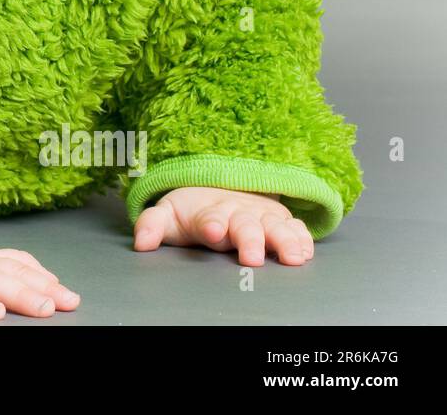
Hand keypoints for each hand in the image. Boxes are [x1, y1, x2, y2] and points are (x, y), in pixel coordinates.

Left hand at [133, 187, 313, 265]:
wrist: (219, 188)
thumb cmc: (193, 212)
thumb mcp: (168, 216)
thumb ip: (152, 226)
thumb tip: (140, 243)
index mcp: (209, 213)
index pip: (209, 218)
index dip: (211, 224)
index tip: (212, 230)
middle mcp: (237, 214)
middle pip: (246, 226)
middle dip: (250, 240)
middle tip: (252, 257)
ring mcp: (261, 217)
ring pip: (275, 227)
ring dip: (284, 241)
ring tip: (292, 258)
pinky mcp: (280, 221)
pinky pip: (296, 228)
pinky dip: (303, 238)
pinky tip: (307, 252)